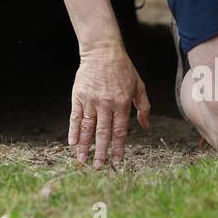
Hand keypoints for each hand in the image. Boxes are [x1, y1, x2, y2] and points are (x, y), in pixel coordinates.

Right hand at [69, 46, 149, 168]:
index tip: (116, 161)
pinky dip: (73, 130)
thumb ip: (144, 106)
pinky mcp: (78, 95)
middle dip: (100, 152)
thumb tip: (145, 125)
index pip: (120, 131)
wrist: (102, 50)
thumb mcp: (139, 85)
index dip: (117, 148)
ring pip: (87, 127)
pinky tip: (71, 142)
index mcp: (122, 103)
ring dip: (84, 145)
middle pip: (103, 133)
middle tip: (98, 167)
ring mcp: (90, 100)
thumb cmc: (123, 68)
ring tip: (82, 160)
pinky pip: (75, 116)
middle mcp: (106, 104)